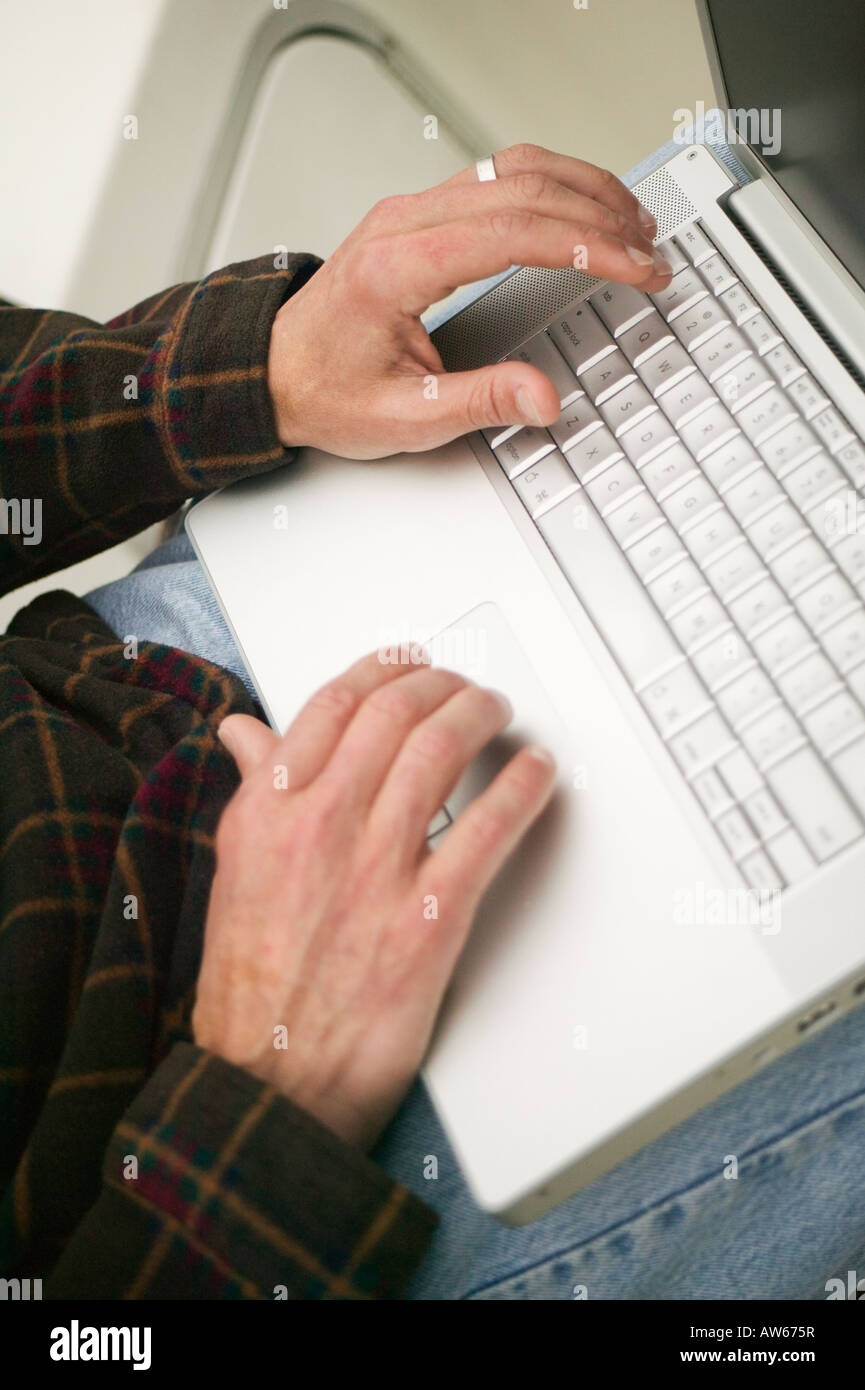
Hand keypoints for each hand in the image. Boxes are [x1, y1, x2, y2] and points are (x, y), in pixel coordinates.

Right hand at [193, 649, 555, 1148]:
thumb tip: (247, 732)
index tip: (409, 663)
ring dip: (482, 717)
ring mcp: (376, 871)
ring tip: (498, 713)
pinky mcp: (429, 922)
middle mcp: (319, 826)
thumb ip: (253, 790)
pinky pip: (488, 831)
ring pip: (441, 753)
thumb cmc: (250, 986)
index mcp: (268, 811)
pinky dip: (521, 788)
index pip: (333, 703)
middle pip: (395, 714)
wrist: (269, 1082)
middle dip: (441, 684)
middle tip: (464, 687)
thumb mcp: (233, 871)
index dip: (383, 668)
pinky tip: (536, 773)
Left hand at [267, 142, 671, 456]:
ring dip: (581, 187)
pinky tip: (582, 206)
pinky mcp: (419, 215)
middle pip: (522, 187)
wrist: (272, 373)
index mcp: (398, 267)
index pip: (516, 232)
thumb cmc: (324, 391)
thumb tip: (544, 397)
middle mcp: (404, 224)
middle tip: (652, 252)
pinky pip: (494, 177)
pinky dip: (550, 187)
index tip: (638, 268)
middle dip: (601, 214)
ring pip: (511, 168)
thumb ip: (480, 403)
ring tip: (634, 221)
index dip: (590, 246)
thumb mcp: (403, 418)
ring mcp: (410, 211)